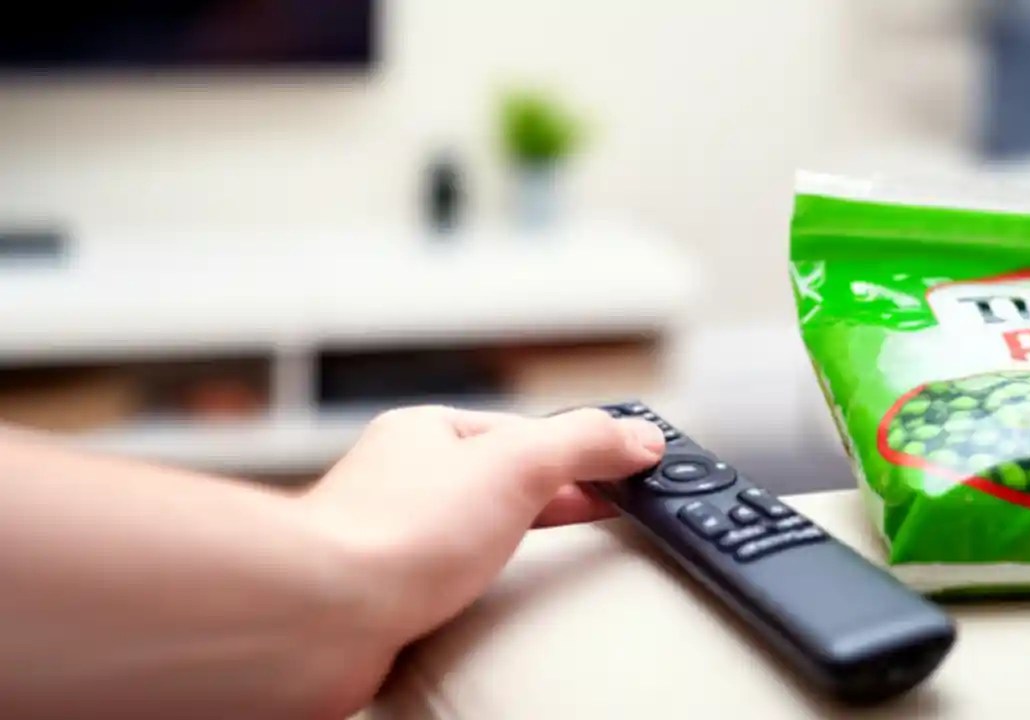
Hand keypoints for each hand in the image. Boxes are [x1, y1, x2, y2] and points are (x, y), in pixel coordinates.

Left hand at [299, 406, 664, 714]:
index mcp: (428, 434)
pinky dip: (478, 587)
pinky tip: (493, 597)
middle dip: (553, 494)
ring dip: (512, 541)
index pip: (524, 431)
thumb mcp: (517, 463)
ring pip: (469, 532)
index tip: (627, 468)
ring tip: (555, 551)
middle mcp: (405, 481)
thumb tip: (637, 437)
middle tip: (607, 507)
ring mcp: (392, 538)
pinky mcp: (384, 596)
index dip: (580, 449)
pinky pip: (446, 581)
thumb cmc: (396, 530)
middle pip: (500, 480)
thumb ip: (583, 444)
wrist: (321, 616)